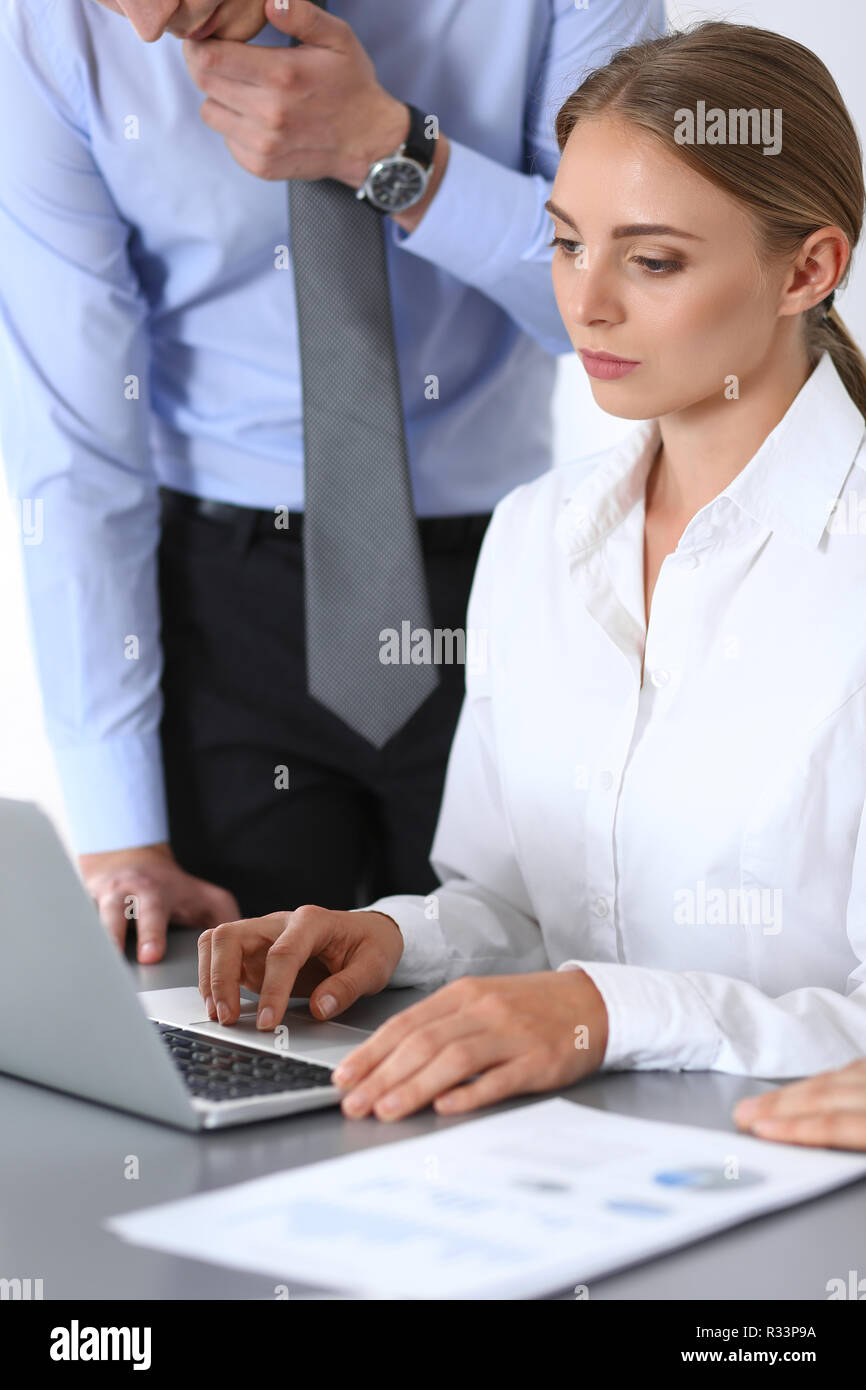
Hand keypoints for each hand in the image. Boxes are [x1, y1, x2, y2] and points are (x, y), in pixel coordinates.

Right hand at [79, 842, 240, 963]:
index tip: (152, 955)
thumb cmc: (172, 889)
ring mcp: (99, 901)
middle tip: (113, 965)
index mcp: (155, 893)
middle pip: (116, 914)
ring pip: (89, 920)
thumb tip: (241, 939)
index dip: (152, 934)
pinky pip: (73, 924)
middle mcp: (124, 895)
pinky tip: (70, 962)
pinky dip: (70, 939)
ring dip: (89, 943)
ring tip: (87, 971)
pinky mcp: (81, 909)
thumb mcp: (204, 896)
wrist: (130, 862)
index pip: (153, 912)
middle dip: (116, 939)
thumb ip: (224, 915)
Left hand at [183, 0, 410, 188]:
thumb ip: (302, 15)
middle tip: (225, 59)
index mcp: (282, 75)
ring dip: (219, 97)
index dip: (198, 43)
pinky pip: (226, 140)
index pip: (210, 57)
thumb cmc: (351, 85)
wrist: (370, 143)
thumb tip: (270, 2)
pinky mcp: (263, 166)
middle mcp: (269, 113)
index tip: (206, 37)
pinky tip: (257, 118)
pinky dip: (234, 127)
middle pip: (204, 82)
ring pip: (210, 112)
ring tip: (246, 90)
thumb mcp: (337, 38)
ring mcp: (265, 144)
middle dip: (205, 65)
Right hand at [196, 905, 403, 1025]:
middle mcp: (281, 923)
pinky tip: (222, 1006)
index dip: (272, 988)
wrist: (370, 933)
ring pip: (218, 941)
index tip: (269, 1021)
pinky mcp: (255, 952)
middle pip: (232, 935)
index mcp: (312, 921)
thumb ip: (348, 987)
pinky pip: (221, 957)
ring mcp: (264, 935)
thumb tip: (321, 1008)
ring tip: (220, 1014)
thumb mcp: (374, 967)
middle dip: (221, 977)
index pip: (282, 952)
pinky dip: (213, 981)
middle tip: (228, 1017)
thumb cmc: (371, 945)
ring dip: (211, 978)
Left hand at [331, 970, 608, 1121]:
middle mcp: (483, 1010)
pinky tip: (445, 1108)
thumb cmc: (531, 1006)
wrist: (594, 1002)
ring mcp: (511, 1035)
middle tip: (353, 1103)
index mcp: (463, 994)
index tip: (343, 1077)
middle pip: (422, 1042)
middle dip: (381, 1076)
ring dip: (414, 1087)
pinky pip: (499, 1078)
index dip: (371, 1052)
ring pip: (453, 1060)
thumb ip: (441, 1025)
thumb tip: (390, 1058)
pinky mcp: (539, 1061)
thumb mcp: (482, 1002)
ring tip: (386, 1110)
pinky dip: (469, 1094)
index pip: (405, 1024)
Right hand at [734, 1059, 865, 1150]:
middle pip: (825, 1095)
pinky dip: (821, 1079)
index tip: (758, 1130)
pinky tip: (807, 1085)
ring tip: (761, 1100)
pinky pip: (851, 1068)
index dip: (793, 1128)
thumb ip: (847, 1142)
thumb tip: (812, 1147)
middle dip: (778, 1105)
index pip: (834, 1124)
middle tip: (742, 1113)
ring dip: (792, 1091)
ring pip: (832, 1077)